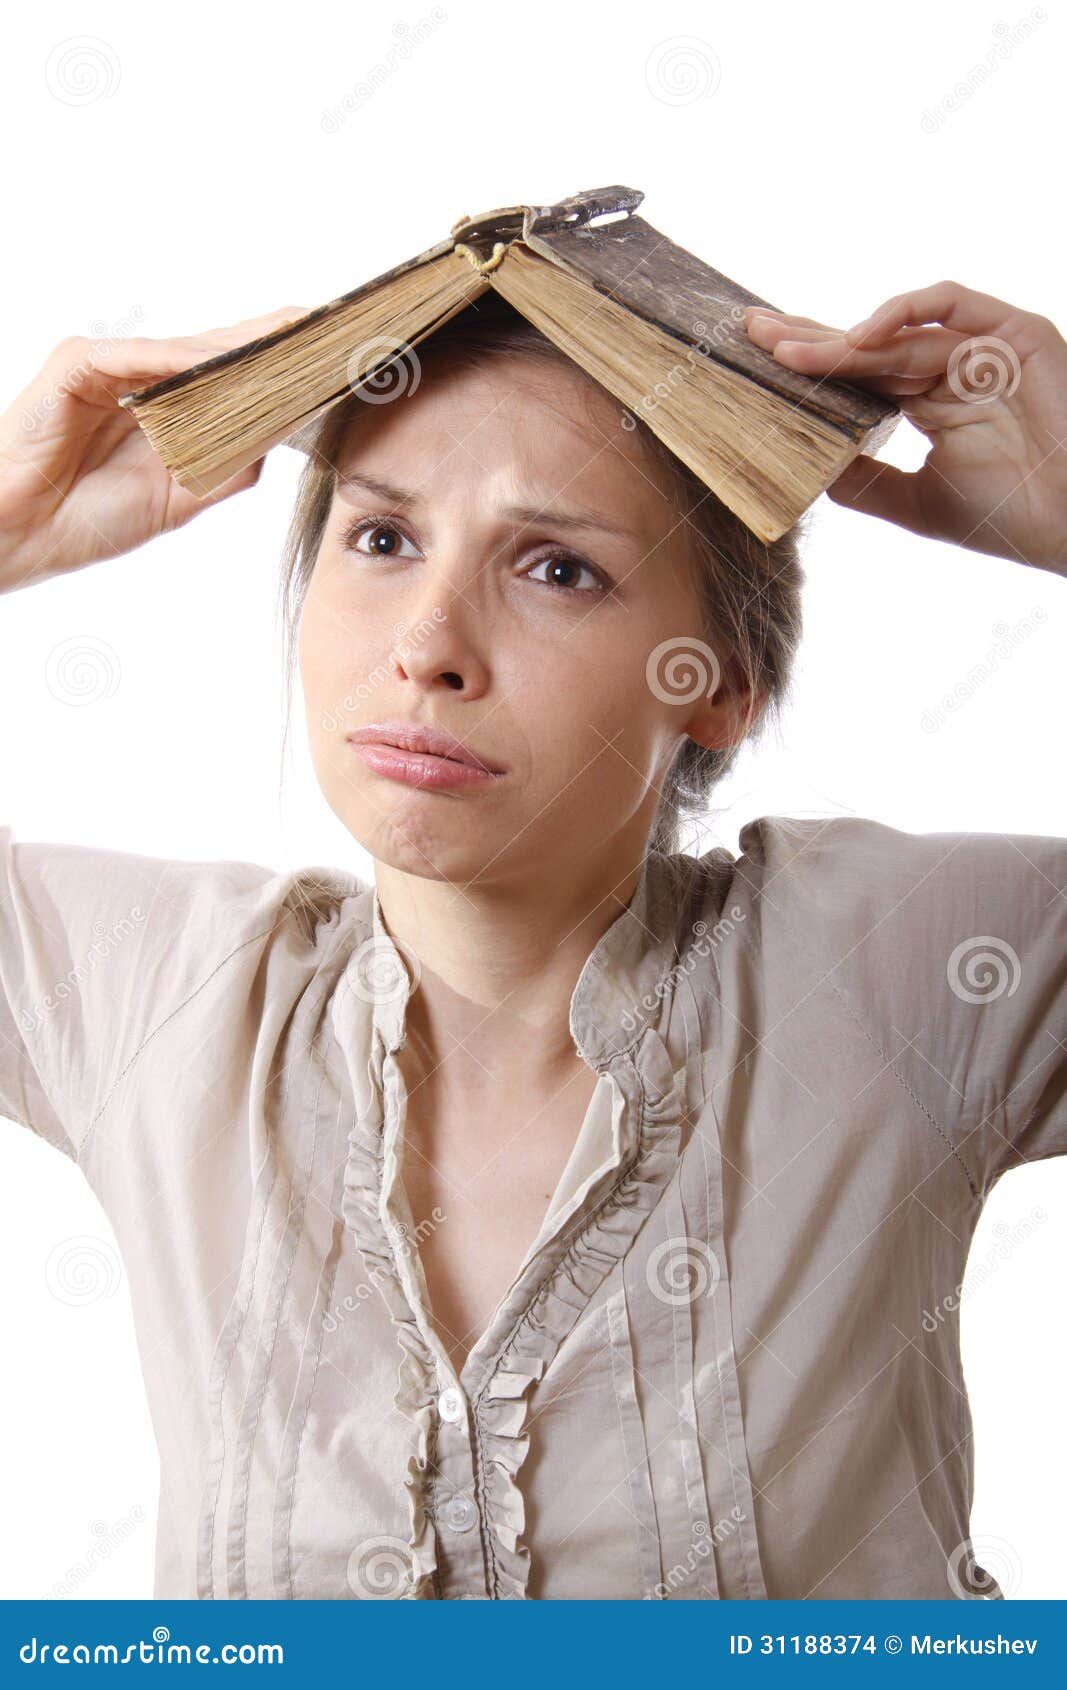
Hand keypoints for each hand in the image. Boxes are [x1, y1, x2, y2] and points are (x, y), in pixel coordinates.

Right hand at [0, 305, 309, 593]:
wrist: (25, 536)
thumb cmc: (91, 518)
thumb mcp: (180, 497)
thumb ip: (226, 466)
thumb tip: (280, 438)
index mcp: (166, 410)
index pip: (229, 379)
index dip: (275, 367)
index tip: (328, 360)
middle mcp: (141, 380)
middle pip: (214, 352)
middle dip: (267, 340)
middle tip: (322, 326)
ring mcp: (109, 368)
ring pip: (180, 350)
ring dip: (232, 346)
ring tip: (285, 339)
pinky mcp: (77, 365)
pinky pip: (132, 357)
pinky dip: (172, 359)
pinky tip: (213, 361)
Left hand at [743, 282, 1066, 574]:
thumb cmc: (1011, 518)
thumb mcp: (918, 503)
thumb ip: (866, 483)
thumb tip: (808, 472)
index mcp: (932, 401)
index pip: (859, 374)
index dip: (809, 365)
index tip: (754, 362)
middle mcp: (953, 367)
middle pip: (867, 345)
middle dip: (808, 339)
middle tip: (749, 333)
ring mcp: (982, 347)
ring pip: (897, 332)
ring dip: (839, 340)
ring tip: (786, 352)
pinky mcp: (1012, 333)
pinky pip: (950, 304)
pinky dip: (903, 313)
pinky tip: (858, 338)